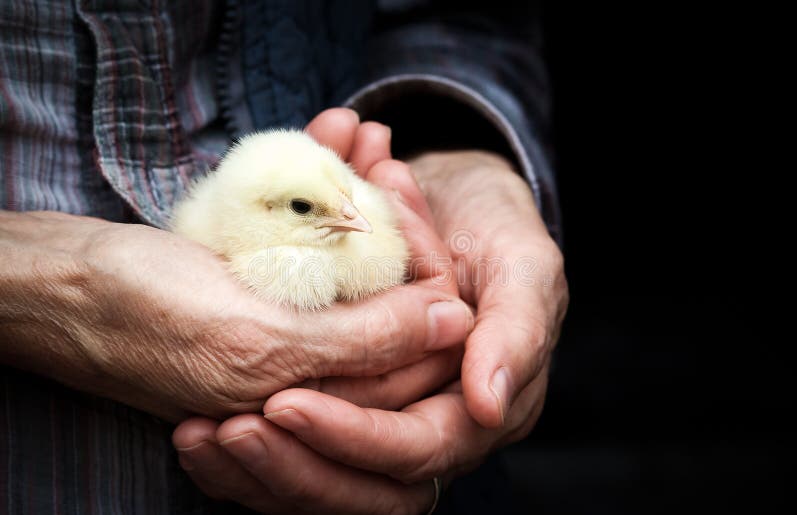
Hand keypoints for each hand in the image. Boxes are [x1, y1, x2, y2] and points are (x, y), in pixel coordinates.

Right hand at [0, 113, 473, 422]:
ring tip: (355, 131)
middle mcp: (306, 369)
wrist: (53, 286)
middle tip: (384, 155)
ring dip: (356, 188)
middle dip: (389, 218)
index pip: (410, 344)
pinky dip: (317, 186)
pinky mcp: (256, 288)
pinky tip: (326, 139)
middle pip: (383, 292)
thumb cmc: (142, 317)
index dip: (425, 271)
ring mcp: (281, 324)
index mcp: (318, 399)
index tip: (414, 203)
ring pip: (348, 257)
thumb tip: (457, 325)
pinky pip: (307, 236)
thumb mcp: (261, 339)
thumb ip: (365, 341)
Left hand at [172, 114, 566, 513]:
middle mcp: (429, 419)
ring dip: (258, 463)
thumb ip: (515, 332)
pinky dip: (247, 448)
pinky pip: (296, 442)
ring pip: (319, 471)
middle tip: (225, 432)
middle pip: (355, 479)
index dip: (353, 436)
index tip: (286, 404)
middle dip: (290, 460)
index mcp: (479, 407)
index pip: (412, 450)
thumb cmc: (498, 227)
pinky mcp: (347, 393)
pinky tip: (196, 435)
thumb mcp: (522, 268)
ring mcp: (384, 408)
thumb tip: (489, 406)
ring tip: (198, 436)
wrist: (454, 196)